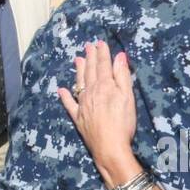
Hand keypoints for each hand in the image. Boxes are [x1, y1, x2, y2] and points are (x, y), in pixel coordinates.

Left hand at [58, 40, 138, 185]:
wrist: (109, 147)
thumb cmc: (123, 123)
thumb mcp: (128, 97)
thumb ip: (122, 76)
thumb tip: (119, 56)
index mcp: (105, 86)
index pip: (103, 65)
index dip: (102, 53)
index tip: (100, 42)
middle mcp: (91, 92)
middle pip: (90, 71)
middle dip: (90, 57)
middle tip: (88, 46)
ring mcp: (83, 105)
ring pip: (79, 83)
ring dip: (79, 70)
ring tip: (77, 59)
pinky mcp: (78, 118)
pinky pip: (69, 104)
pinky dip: (65, 96)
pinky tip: (61, 90)